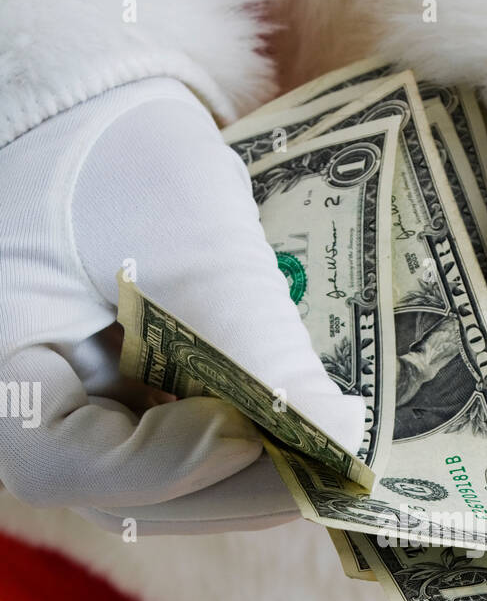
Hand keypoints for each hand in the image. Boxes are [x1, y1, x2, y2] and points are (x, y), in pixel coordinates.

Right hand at [0, 77, 364, 533]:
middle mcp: (24, 410)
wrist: (96, 106)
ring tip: (336, 457)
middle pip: (124, 494)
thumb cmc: (111, 145)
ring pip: (164, 488)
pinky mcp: (124, 408)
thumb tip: (340, 438)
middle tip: (333, 473)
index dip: (166, 464)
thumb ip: (246, 333)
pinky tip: (312, 433)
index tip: (259, 439)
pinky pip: (186, 453)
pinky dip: (249, 447)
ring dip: (252, 477)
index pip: (62, 462)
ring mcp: (77, 416)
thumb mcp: (177, 226)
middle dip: (234, 485)